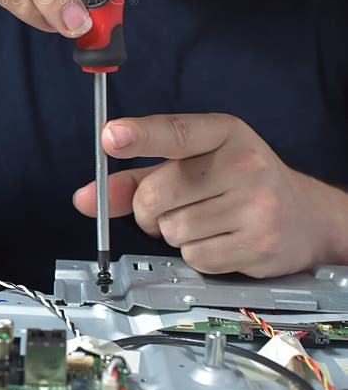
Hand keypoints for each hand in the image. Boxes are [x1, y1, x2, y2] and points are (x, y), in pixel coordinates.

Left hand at [73, 112, 344, 276]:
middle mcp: (243, 163)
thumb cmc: (239, 181)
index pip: (175, 132)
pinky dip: (196, 254)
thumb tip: (86, 198)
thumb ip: (136, 177)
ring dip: (174, 232)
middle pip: (157, 194)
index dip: (140, 135)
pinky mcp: (259, 243)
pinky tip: (220, 238)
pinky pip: (194, 257)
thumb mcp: (193, 163)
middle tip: (171, 205)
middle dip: (149, 209)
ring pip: (171, 230)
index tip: (111, 136)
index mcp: (224, 131)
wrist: (304, 215)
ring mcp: (255, 204)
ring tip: (205, 219)